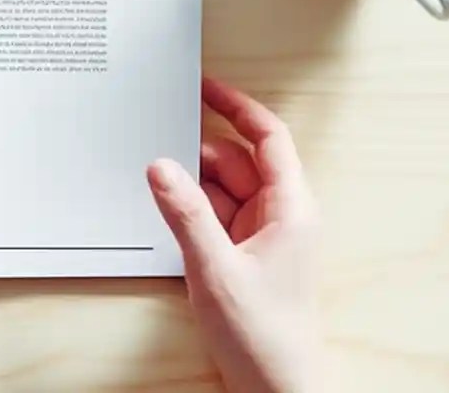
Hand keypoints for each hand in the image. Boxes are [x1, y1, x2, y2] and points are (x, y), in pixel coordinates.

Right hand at [147, 78, 321, 392]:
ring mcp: (262, 234)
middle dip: (198, 154)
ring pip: (222, 188)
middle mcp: (280, 214)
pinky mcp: (244, 253)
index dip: (236, 106)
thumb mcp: (215, 269)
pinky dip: (192, 211)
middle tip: (157, 144)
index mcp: (291, 207)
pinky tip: (169, 216)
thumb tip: (160, 165)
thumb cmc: (264, 335)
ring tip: (159, 190)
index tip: (205, 85)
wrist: (276, 387)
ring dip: (192, 187)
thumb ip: (185, 213)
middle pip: (236, 161)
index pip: (267, 137)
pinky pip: (215, 215)